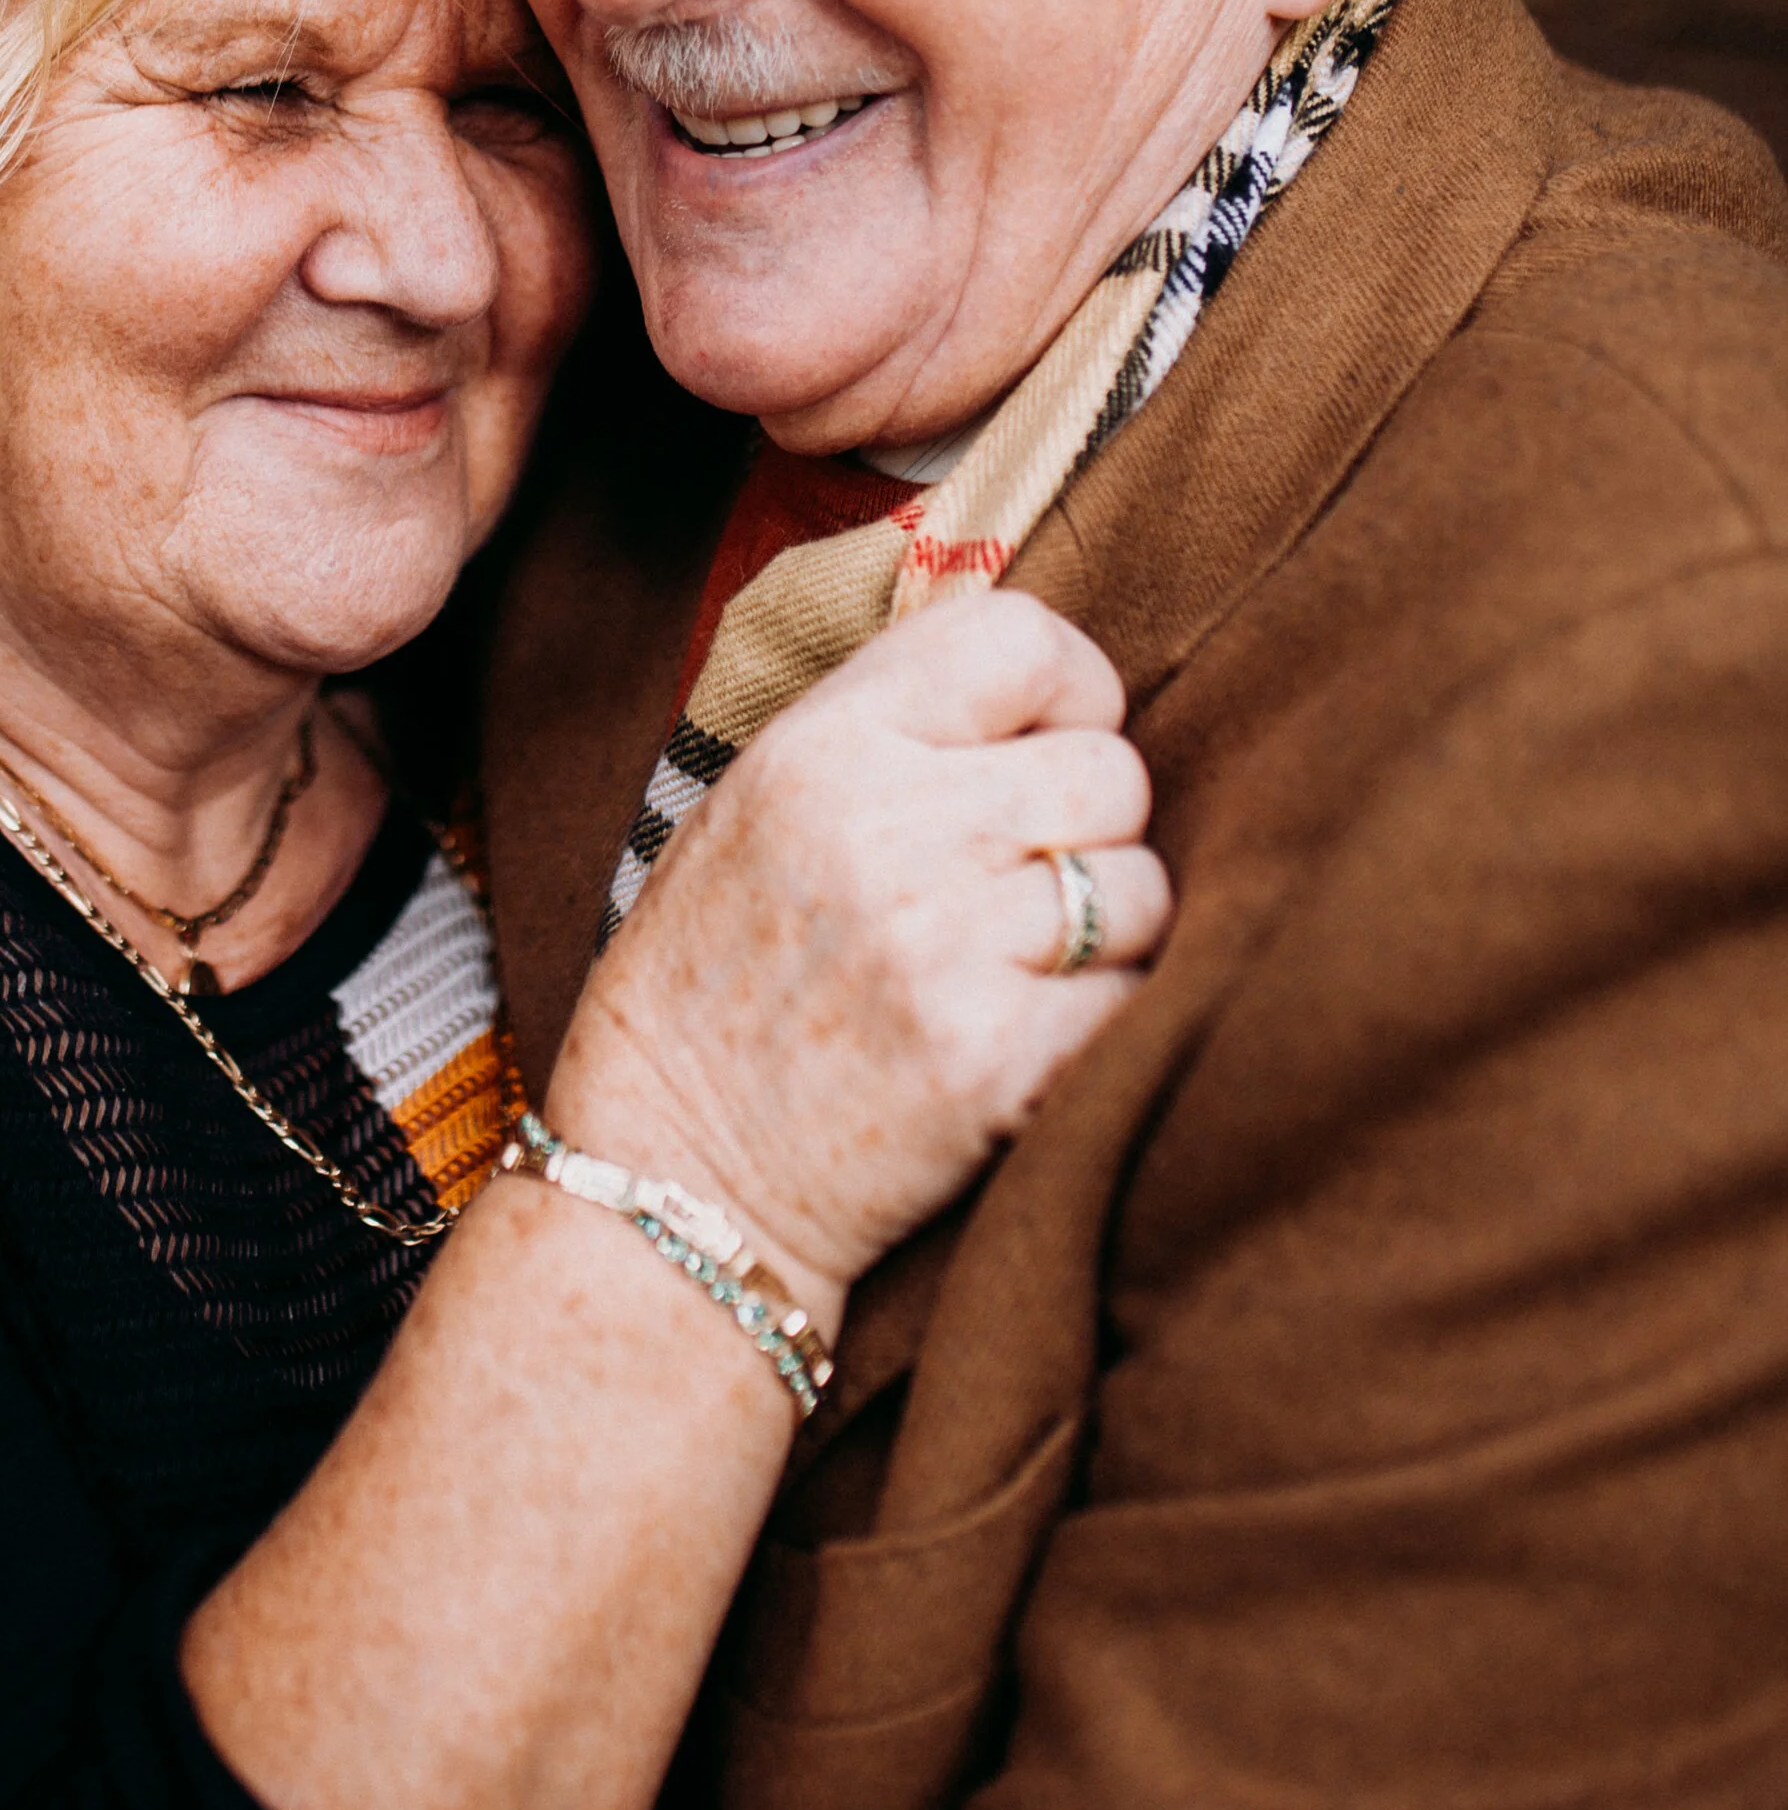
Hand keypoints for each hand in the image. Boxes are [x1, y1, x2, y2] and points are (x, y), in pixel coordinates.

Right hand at [548, 586, 1169, 1313]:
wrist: (670, 1170)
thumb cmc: (719, 973)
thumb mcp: (759, 798)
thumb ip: (890, 723)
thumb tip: (1043, 675)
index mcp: (823, 745)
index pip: (1022, 638)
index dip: (1071, 687)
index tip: (1048, 741)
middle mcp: (886, 829)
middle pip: (1111, 770)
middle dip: (1093, 823)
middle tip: (1027, 876)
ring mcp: (944, 950)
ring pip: (1140, 887)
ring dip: (1105, 929)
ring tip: (1016, 963)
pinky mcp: (993, 1065)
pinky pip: (1133, 1000)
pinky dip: (1100, 1021)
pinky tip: (1024, 1036)